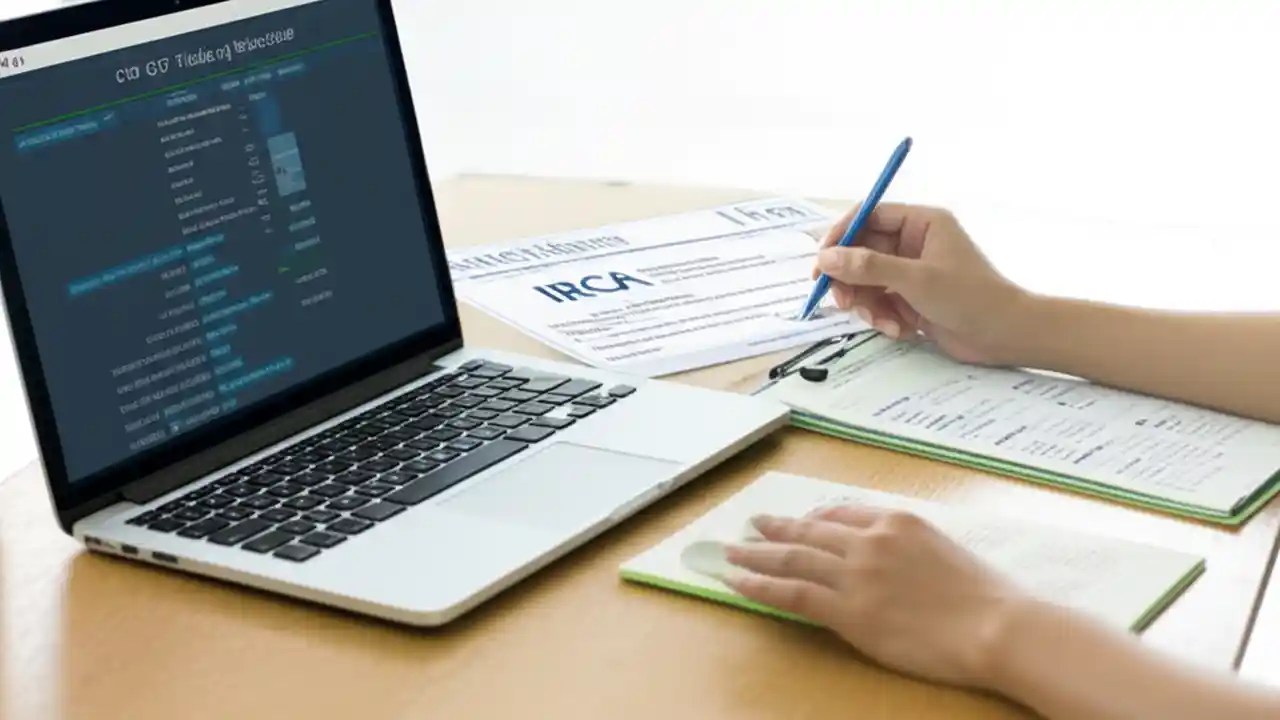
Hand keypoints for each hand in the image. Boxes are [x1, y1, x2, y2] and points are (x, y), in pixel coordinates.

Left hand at [723, 506, 1025, 687]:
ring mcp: (856, 574)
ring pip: (793, 557)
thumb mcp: (944, 549)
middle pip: (810, 530)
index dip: (813, 518)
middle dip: (776, 529)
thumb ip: (907, 545)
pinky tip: (739, 582)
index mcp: (896, 521)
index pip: (842, 513)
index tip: (798, 521)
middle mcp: (870, 540)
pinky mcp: (848, 611)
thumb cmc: (985, 596)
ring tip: (733, 552)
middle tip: (752, 527)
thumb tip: (884, 553)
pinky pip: (793, 592)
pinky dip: (761, 585)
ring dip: (757, 554)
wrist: (995, 626)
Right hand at [814, 204, 1031, 364]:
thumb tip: (827, 258)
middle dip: (851, 279)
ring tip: (882, 322)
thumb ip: (869, 267)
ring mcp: (911, 272)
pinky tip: (901, 330)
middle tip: (841, 301)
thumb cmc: (970, 297)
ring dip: (868, 304)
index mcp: (921, 223)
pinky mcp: (911, 298)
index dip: (841, 235)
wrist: (1005, 336)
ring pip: (867, 281)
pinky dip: (883, 317)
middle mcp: (913, 243)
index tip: (822, 260)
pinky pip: (880, 302)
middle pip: (861, 252)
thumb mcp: (916, 279)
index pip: (868, 216)